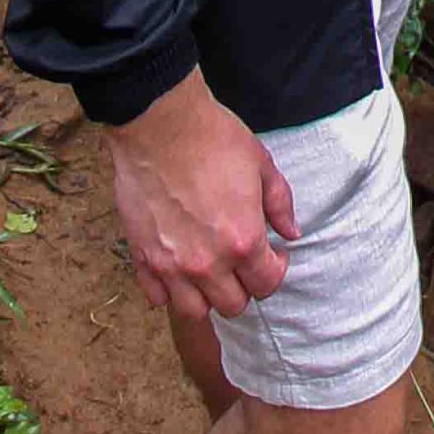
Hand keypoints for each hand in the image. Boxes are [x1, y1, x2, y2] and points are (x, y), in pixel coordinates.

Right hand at [109, 69, 296, 324]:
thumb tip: (291, 233)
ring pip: (194, 311)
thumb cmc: (212, 138)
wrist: (159, 122)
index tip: (271, 253)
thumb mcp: (261, 164)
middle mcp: (207, 263)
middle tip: (241, 261)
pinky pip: (157, 297)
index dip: (275, 269)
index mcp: (242, 241)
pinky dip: (168, 290)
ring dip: (206, 296)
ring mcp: (170, 265)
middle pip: (233, 305)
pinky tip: (177, 266)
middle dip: (243, 286)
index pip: (267, 285)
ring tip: (209, 270)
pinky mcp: (141, 258)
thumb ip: (280, 204)